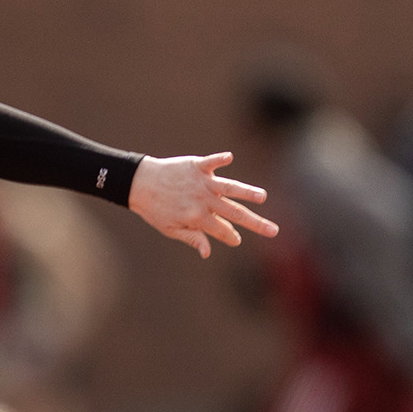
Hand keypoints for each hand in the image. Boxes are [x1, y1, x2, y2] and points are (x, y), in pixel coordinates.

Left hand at [128, 152, 276, 258]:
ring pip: (229, 188)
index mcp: (197, 218)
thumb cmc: (155, 209)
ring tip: (262, 197)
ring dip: (247, 193)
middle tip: (273, 231)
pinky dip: (220, 159)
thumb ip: (192, 238)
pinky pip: (210, 162)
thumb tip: (208, 253)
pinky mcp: (196, 166)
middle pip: (234, 214)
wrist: (139, 184)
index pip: (221, 230)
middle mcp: (203, 201)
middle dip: (255, 224)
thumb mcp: (170, 229)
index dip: (230, 237)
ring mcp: (201, 183)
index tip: (236, 241)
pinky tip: (230, 157)